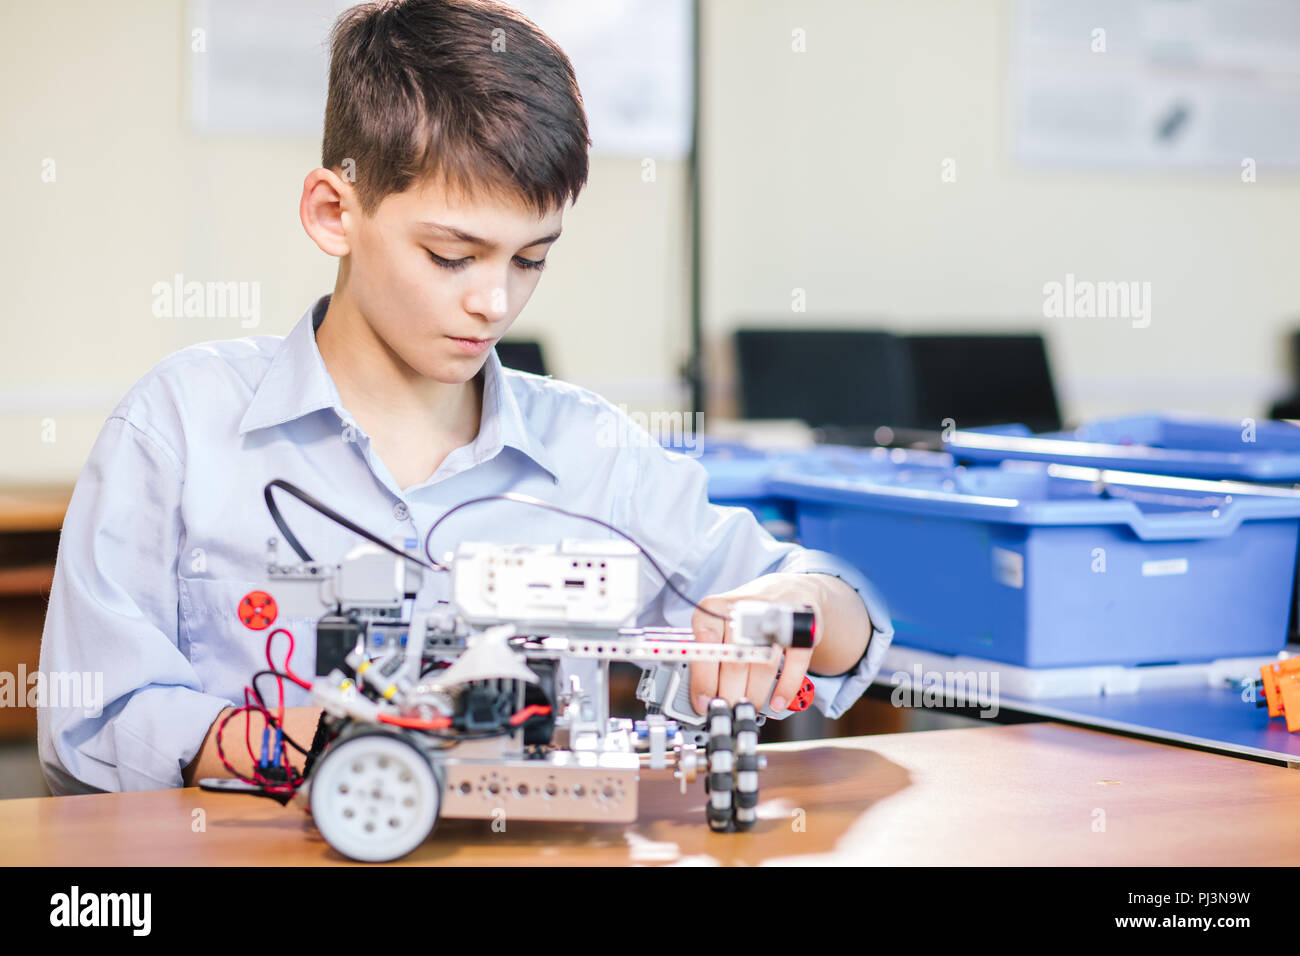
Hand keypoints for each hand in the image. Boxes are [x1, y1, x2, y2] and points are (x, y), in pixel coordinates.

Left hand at [688, 572, 821, 716]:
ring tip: (750, 707)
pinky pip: (793, 664)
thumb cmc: (745, 616)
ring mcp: (775, 615)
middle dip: (731, 693)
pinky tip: (776, 702)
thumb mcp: (718, 626)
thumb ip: (709, 655)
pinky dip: (785, 688)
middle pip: (735, 661)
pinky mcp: (801, 627)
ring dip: (755, 694)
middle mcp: (744, 607)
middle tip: (729, 710)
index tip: (704, 704)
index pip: (705, 647)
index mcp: (714, 608)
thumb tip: (701, 696)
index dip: (704, 680)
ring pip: (763, 665)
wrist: (787, 591)